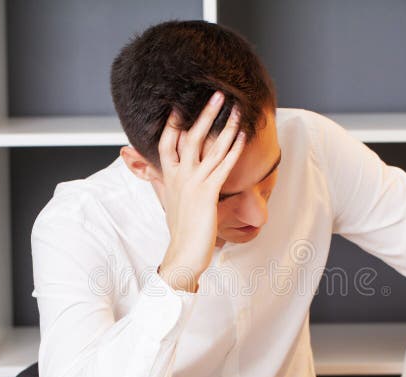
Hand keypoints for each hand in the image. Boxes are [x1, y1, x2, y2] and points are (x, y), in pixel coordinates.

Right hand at [156, 91, 245, 291]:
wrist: (184, 253)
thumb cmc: (181, 229)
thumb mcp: (171, 200)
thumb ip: (168, 182)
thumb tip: (163, 173)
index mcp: (169, 176)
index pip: (167, 141)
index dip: (174, 122)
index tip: (181, 104)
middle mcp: (179, 176)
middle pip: (190, 136)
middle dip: (204, 114)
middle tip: (217, 94)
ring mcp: (193, 183)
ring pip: (209, 147)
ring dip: (225, 126)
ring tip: (236, 108)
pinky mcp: (208, 193)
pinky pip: (223, 166)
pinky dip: (234, 149)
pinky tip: (243, 136)